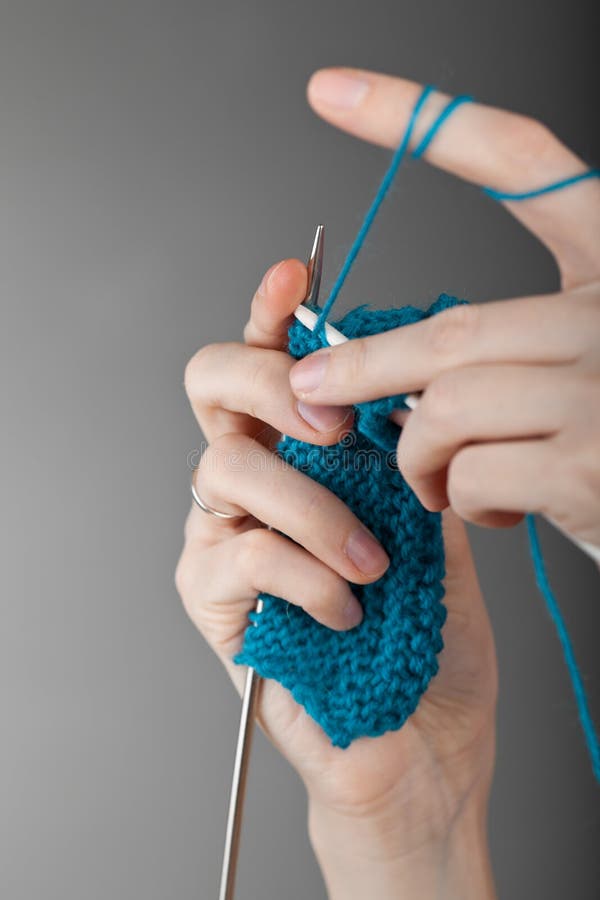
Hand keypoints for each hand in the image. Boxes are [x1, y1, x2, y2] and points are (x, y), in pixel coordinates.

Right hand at [176, 257, 496, 898]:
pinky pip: (243, 556)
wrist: (418, 741)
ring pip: (226, 469)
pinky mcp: (210, 599)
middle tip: (330, 424)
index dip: (273, 311)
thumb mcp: (432, 521)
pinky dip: (305, 575)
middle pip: (212, 385)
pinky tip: (348, 611)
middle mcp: (250, 480)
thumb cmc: (426, 635)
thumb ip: (403, 454)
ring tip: (372, 563)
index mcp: (301, 453)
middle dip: (269, 383)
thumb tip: (400, 387)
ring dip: (310, 506)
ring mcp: (220, 536)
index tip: (295, 274)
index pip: (270, 362)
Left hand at [290, 67, 599, 557]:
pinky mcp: (590, 465)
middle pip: (454, 326)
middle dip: (364, 367)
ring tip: (434, 478)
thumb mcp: (580, 372)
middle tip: (311, 386)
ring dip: (419, 453)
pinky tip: (493, 510)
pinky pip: (473, 472)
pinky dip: (460, 498)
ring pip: (449, 405)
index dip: (426, 121)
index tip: (333, 91)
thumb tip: (401, 376)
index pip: (524, 161)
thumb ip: (509, 351)